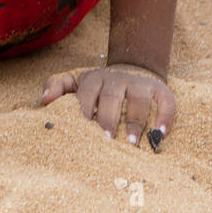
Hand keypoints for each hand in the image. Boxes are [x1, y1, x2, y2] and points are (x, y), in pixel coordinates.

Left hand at [41, 63, 175, 145]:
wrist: (132, 69)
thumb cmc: (98, 87)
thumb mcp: (76, 82)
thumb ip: (57, 86)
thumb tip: (45, 100)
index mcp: (94, 79)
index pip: (86, 93)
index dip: (84, 109)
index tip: (82, 129)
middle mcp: (117, 79)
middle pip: (112, 97)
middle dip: (108, 118)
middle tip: (106, 141)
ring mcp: (139, 83)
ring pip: (138, 99)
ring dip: (135, 121)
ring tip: (132, 143)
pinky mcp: (160, 89)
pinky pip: (166, 101)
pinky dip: (165, 116)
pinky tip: (160, 133)